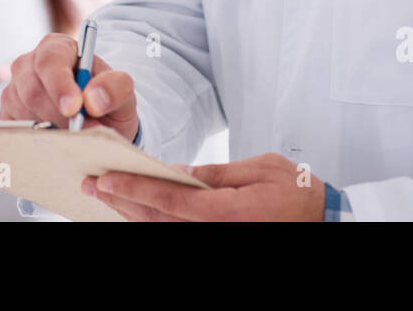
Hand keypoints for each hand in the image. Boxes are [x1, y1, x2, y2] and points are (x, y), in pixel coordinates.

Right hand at [0, 33, 139, 140]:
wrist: (98, 123)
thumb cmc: (108, 101)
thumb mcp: (124, 92)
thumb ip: (116, 88)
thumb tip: (93, 99)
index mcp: (58, 47)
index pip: (50, 60)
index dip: (59, 85)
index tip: (73, 108)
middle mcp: (29, 64)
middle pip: (32, 90)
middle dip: (59, 115)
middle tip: (82, 132)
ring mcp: (14, 90)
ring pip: (22, 113)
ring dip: (50, 130)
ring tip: (72, 134)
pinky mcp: (6, 116)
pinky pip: (13, 132)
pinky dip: (34, 141)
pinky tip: (53, 143)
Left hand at [80, 153, 327, 220]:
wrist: (322, 222)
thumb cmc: (297, 192)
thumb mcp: (259, 168)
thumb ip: (217, 173)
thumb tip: (177, 171)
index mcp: (227, 213)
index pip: (169, 201)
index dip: (134, 189)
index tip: (106, 178)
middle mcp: (216, 235)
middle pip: (156, 220)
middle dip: (120, 201)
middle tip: (90, 184)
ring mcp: (215, 243)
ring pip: (161, 232)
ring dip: (129, 215)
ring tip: (103, 197)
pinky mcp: (216, 243)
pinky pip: (175, 235)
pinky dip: (151, 223)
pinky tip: (133, 213)